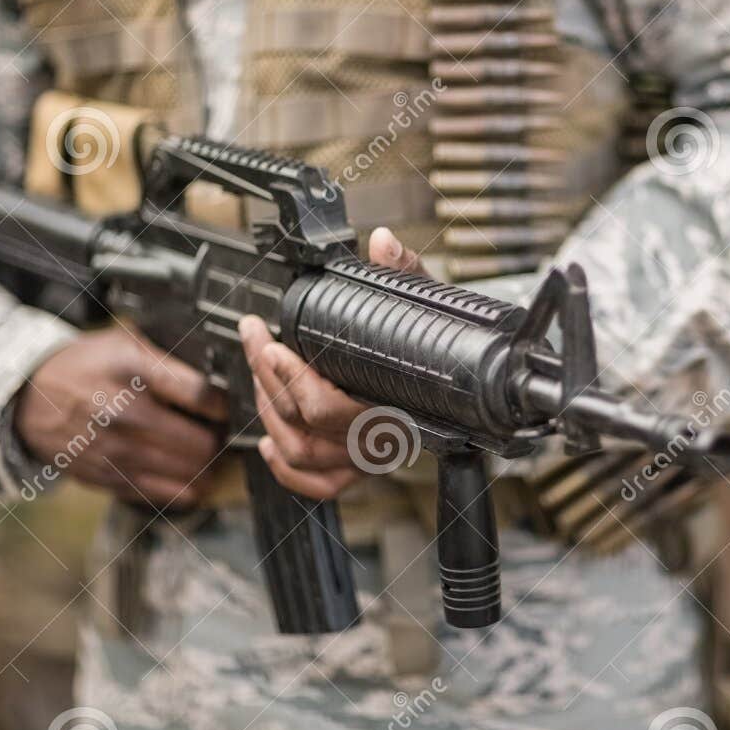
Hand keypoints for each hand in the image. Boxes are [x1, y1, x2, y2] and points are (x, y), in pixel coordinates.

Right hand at [15, 326, 227, 508]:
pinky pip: (169, 495)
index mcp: (132, 371)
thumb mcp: (125, 343)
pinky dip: (188, 486)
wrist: (28, 400)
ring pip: (191, 473)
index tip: (228, 406)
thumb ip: (171, 358)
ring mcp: (116, 452)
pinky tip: (189, 472)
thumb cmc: (87, 367)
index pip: (201, 396)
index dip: (225, 404)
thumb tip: (222, 374)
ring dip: (208, 465)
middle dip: (219, 438)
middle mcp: (124, 414)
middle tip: (220, 431)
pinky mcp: (110, 480)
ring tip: (207, 451)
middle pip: (202, 443)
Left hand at [238, 227, 425, 498]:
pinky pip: (318, 485)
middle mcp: (383, 440)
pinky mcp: (361, 470)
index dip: (293, 379)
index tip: (273, 343)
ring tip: (262, 372)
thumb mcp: (429, 301)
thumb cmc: (450, 345)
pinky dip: (287, 470)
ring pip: (303, 453)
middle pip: (306, 426)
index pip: (331, 410)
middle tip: (257, 338)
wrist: (472, 384)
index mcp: (401, 409)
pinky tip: (270, 441)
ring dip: (271, 414)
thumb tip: (383, 244)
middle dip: (271, 379)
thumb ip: (405, 272)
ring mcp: (369, 459)